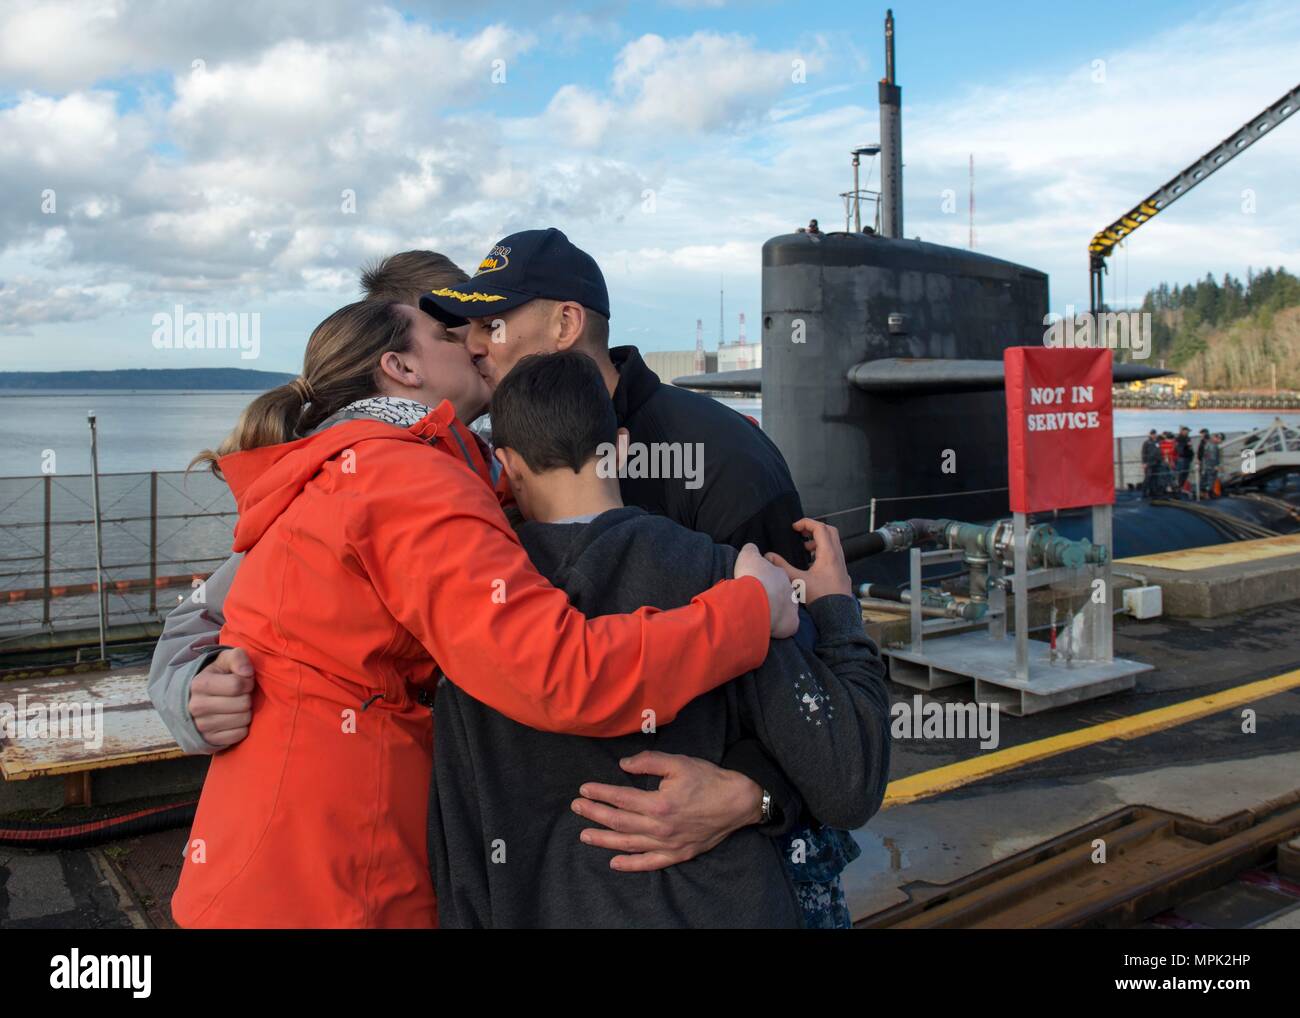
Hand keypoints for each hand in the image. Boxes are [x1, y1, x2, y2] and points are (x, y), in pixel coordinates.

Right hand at [189, 648, 254, 747]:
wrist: (195, 699)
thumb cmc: (216, 676)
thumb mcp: (224, 660)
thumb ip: (237, 658)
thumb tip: (247, 673)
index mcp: (199, 684)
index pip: (237, 685)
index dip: (247, 682)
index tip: (244, 681)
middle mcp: (197, 707)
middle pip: (243, 704)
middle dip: (247, 697)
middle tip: (240, 695)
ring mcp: (202, 726)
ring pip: (243, 720)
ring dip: (245, 712)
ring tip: (236, 706)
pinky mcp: (209, 740)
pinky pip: (239, 735)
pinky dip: (241, 727)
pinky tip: (233, 719)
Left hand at [571, 751, 762, 871]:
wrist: (738, 802)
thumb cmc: (708, 779)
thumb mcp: (679, 762)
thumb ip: (649, 761)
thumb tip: (623, 765)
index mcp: (659, 802)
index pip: (620, 799)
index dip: (600, 793)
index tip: (584, 788)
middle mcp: (660, 827)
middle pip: (619, 822)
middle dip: (594, 814)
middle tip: (577, 807)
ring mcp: (668, 844)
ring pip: (628, 844)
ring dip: (604, 840)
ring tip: (584, 835)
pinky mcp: (678, 854)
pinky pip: (649, 863)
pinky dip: (630, 864)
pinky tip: (614, 862)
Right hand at [734, 542, 797, 637]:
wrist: (755, 602)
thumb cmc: (752, 579)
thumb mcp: (748, 557)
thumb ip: (751, 551)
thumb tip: (752, 548)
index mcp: (780, 574)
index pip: (775, 575)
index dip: (765, 577)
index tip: (756, 581)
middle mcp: (790, 590)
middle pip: (783, 591)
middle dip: (774, 594)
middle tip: (760, 597)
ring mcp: (792, 607)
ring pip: (787, 608)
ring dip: (777, 609)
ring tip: (763, 612)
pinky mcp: (791, 624)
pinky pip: (789, 625)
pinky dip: (780, 625)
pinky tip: (770, 626)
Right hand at [766, 518, 851, 603]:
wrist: (836, 614)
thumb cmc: (820, 598)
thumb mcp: (798, 581)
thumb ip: (782, 567)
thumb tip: (769, 557)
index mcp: (828, 554)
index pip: (820, 528)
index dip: (806, 523)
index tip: (795, 527)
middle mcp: (837, 556)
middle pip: (830, 531)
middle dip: (814, 528)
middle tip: (801, 532)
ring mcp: (841, 563)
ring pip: (833, 542)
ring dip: (819, 540)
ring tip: (805, 548)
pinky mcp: (841, 571)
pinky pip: (834, 553)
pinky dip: (823, 551)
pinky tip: (812, 562)